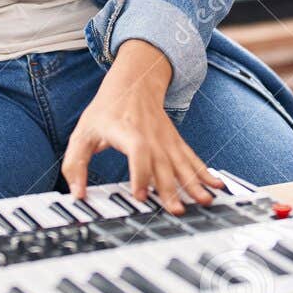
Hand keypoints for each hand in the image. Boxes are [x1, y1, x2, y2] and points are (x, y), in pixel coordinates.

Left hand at [61, 38, 223, 213]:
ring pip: (181, 163)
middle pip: (163, 164)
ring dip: (194, 184)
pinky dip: (205, 173)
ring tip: (205, 202)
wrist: (134, 81)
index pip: (137, 152)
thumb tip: (78, 194)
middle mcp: (150, 136)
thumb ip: (75, 164)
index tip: (140, 196)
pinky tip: (217, 185)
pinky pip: (191, 159)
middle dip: (171, 189)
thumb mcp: (82, 132)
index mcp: (126, 131)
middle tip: (177, 211)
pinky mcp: (175, 142)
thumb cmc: (106, 110)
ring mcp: (166, 139)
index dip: (139, 174)